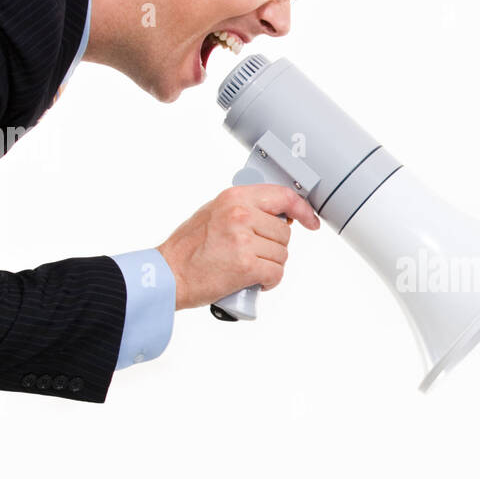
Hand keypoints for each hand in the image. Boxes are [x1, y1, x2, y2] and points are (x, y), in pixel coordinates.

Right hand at [157, 184, 319, 310]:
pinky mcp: (247, 265)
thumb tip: (279, 215)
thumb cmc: (188, 248)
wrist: (169, 275)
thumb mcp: (214, 213)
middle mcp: (241, 215)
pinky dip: (268, 282)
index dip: (302, 209)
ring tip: (246, 267)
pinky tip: (252, 281)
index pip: (283, 196)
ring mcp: (244, 240)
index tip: (310, 221)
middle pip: (284, 232)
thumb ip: (245, 209)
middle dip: (272, 247)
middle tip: (250, 254)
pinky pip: (276, 274)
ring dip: (269, 266)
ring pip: (282, 255)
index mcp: (234, 198)